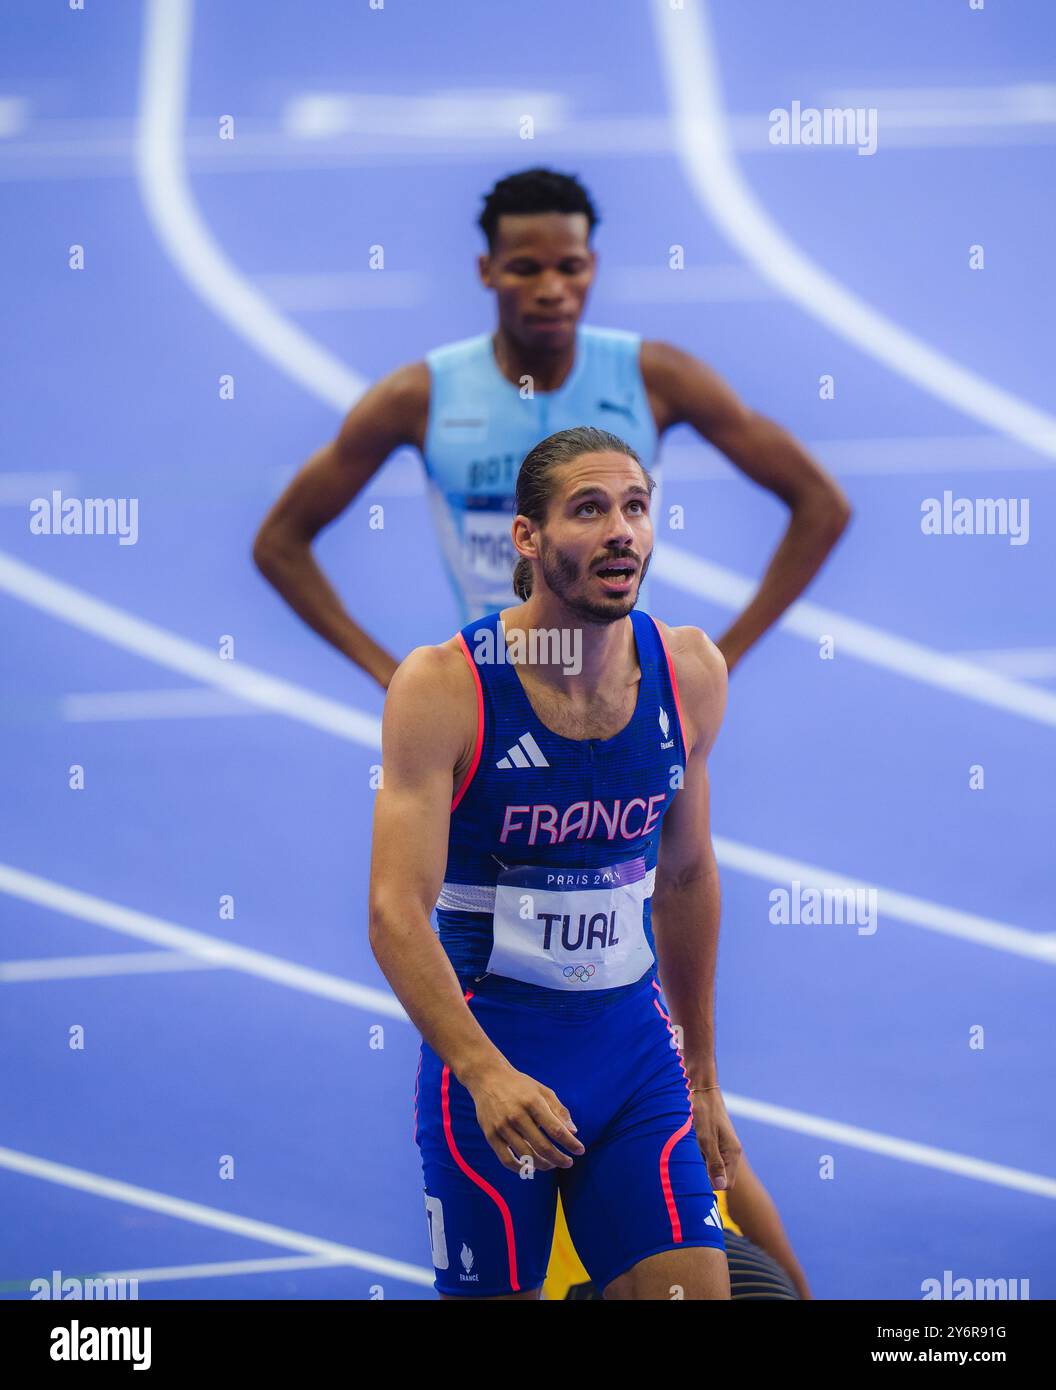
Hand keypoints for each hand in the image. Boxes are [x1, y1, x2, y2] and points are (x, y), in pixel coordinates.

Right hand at [466, 1062, 584, 1175]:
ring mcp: (502, 1126)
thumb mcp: (542, 1091)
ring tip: (552, 1165)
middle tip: (568, 1163)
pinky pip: (507, 1160)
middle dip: (559, 1159)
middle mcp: (516, 1115)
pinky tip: (531, 1168)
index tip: (580, 1150)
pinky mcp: (491, 1135)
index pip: (556, 1129)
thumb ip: (559, 1110)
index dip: (570, 1143)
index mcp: (532, 1102)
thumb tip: (573, 1131)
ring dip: (543, 1165)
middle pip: (542, 1146)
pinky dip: (520, 1169)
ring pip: (526, 1155)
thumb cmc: (520, 1086)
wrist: (487, 1078)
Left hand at [691, 1088, 741, 1192]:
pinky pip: (702, 1154)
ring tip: (686, 1149)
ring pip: (707, 1165)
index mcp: (732, 1152)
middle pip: (716, 1176)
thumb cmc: (702, 1110)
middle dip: (702, 1174)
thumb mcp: (706, 1138)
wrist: (698, 1085)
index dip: (711, 1185)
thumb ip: (714, 1163)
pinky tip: (685, 1143)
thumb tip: (722, 1187)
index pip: (726, 1184)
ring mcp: (719, 1145)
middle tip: (687, 1164)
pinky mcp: (709, 1138)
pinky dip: (693, 1152)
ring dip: (696, 1162)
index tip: (696, 1177)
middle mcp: (728, 1151)